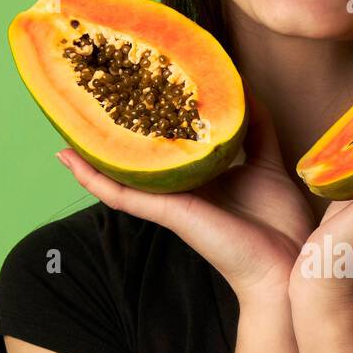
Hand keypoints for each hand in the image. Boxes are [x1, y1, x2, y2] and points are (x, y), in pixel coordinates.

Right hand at [55, 85, 315, 306]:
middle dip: (113, 127)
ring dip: (90, 149)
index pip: (168, 143)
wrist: (288, 267)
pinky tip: (70, 159)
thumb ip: (255, 131)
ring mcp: (171, 200)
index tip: (130, 85)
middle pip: (138, 155)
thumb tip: (243, 92)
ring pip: (120, 172)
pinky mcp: (169, 212)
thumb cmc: (279, 224)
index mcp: (201, 175)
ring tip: (64, 121)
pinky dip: (94, 178)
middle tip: (87, 94)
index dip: (148, 116)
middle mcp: (180, 186)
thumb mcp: (267, 164)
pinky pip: (122, 195)